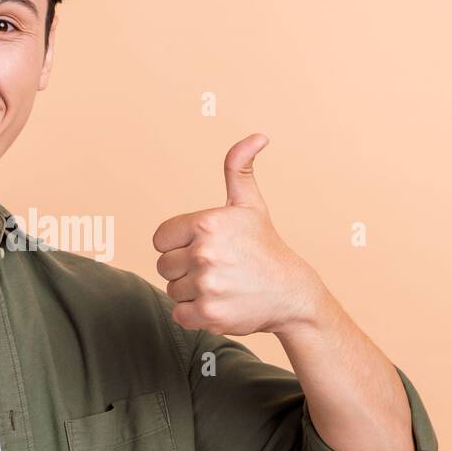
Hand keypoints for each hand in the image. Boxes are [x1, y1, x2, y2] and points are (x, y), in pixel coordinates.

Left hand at [152, 134, 326, 336]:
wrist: (292, 294)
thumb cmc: (265, 248)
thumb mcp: (250, 205)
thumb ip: (239, 169)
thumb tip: (257, 136)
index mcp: (207, 223)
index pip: (160, 239)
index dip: (178, 244)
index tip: (202, 247)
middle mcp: (204, 253)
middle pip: (164, 265)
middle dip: (184, 269)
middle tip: (215, 268)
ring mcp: (206, 285)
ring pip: (172, 290)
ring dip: (191, 291)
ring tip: (220, 284)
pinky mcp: (208, 314)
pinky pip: (179, 313)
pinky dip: (195, 313)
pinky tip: (219, 302)